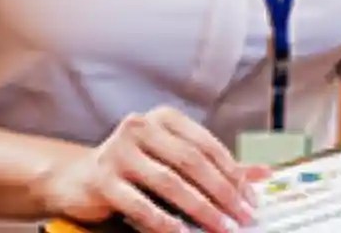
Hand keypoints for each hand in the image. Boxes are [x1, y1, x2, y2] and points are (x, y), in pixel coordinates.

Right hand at [37, 105, 264, 232]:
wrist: (77, 179)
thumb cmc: (134, 169)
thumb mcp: (174, 161)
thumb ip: (216, 166)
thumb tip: (264, 173)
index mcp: (164, 119)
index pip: (207, 145)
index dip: (233, 173)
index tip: (251, 199)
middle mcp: (141, 127)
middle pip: (192, 162)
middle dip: (222, 193)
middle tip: (242, 217)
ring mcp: (119, 151)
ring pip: (170, 182)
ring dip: (200, 209)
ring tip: (221, 228)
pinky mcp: (102, 179)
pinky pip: (140, 203)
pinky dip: (164, 221)